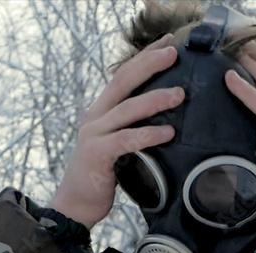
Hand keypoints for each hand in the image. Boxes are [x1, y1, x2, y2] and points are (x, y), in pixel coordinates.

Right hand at [50, 34, 184, 228]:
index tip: (167, 43)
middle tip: (174, 53)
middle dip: (149, 64)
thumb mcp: (116, 145)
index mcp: (101, 111)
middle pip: (123, 81)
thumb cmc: (101, 176)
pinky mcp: (97, 154)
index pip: (123, 75)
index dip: (144, 57)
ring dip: (155, 99)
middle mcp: (95, 116)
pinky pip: (126, 139)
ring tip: (180, 94)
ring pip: (127, 109)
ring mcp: (94, 134)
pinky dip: (148, 134)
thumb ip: (131, 128)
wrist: (75, 206)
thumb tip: (167, 119)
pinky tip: (168, 133)